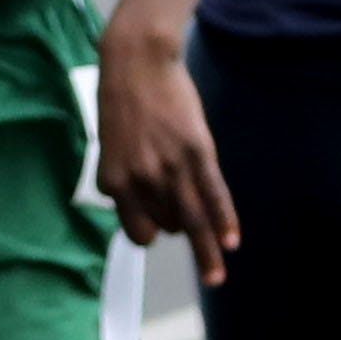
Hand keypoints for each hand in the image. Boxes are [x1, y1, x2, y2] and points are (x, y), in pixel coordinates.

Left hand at [97, 29, 239, 286]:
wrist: (138, 62)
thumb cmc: (122, 103)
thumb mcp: (109, 147)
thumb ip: (121, 179)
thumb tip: (137, 208)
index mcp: (115, 182)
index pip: (139, 231)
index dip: (151, 232)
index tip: (160, 227)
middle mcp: (142, 181)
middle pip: (167, 227)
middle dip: (177, 226)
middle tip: (189, 225)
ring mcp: (171, 168)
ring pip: (192, 222)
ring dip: (207, 253)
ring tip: (215, 278)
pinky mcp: (197, 153)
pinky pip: (213, 195)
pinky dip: (223, 221)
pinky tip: (231, 242)